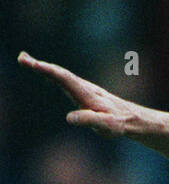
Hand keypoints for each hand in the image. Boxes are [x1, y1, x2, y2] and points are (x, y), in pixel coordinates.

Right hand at [18, 51, 137, 137]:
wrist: (131, 118)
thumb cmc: (118, 124)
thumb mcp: (106, 126)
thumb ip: (88, 120)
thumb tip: (69, 118)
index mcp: (86, 94)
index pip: (63, 79)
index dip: (47, 71)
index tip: (31, 64)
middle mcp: (83, 87)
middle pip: (59, 73)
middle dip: (40, 65)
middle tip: (22, 58)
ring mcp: (83, 87)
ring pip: (61, 74)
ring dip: (44, 67)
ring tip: (26, 60)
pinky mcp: (84, 91)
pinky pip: (65, 80)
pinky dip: (52, 74)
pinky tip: (45, 72)